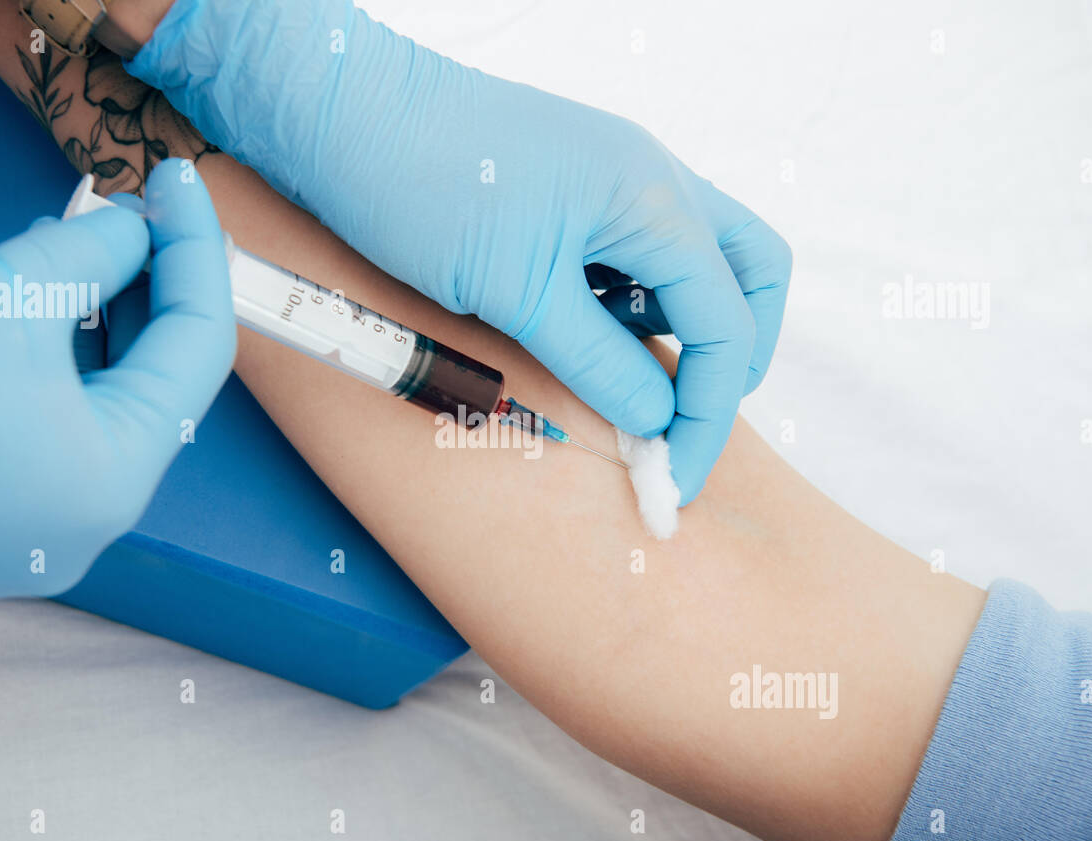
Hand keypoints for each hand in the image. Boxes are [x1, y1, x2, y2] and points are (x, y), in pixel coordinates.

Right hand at [0, 159, 234, 600]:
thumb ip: (89, 255)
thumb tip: (134, 227)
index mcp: (110, 483)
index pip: (197, 353)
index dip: (197, 255)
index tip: (177, 181)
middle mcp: (81, 527)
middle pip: (154, 387)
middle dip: (152, 290)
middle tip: (142, 210)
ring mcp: (25, 536)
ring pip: (98, 413)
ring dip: (103, 325)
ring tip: (90, 243)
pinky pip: (46, 436)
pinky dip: (55, 371)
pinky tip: (43, 305)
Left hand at [125, 0, 790, 502]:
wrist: (343, 115)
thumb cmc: (423, 186)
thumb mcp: (516, 292)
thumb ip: (599, 361)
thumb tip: (660, 418)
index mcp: (653, 197)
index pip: (727, 321)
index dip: (709, 410)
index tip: (675, 474)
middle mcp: (652, 181)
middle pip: (748, 275)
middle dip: (731, 354)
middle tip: (682, 416)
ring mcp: (617, 184)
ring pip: (694, 266)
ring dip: (678, 332)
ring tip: (623, 383)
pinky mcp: (578, 197)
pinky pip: (636, 260)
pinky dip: (629, 311)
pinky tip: (584, 341)